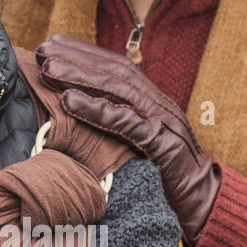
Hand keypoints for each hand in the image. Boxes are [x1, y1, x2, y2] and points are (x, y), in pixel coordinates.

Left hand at [34, 35, 219, 245]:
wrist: (205, 202)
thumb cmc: (164, 175)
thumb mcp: (139, 142)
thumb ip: (117, 123)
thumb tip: (75, 109)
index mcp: (151, 101)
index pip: (115, 66)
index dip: (83, 52)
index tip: (51, 43)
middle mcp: (158, 104)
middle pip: (114, 71)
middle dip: (76, 58)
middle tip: (41, 51)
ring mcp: (163, 121)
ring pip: (118, 89)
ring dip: (79, 77)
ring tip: (48, 71)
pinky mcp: (164, 144)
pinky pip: (127, 122)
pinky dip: (97, 110)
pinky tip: (70, 102)